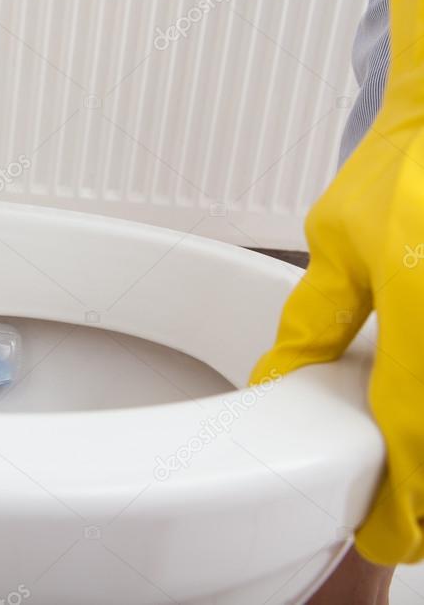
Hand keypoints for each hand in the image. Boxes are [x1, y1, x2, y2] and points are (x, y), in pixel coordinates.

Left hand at [249, 0, 423, 564]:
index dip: (403, 499)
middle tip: (406, 512)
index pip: (412, 431)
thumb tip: (286, 377)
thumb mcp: (336, 244)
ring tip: (415, 477)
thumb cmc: (404, 166)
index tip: (389, 531)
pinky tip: (423, 420)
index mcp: (418, 301)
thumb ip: (318, 320)